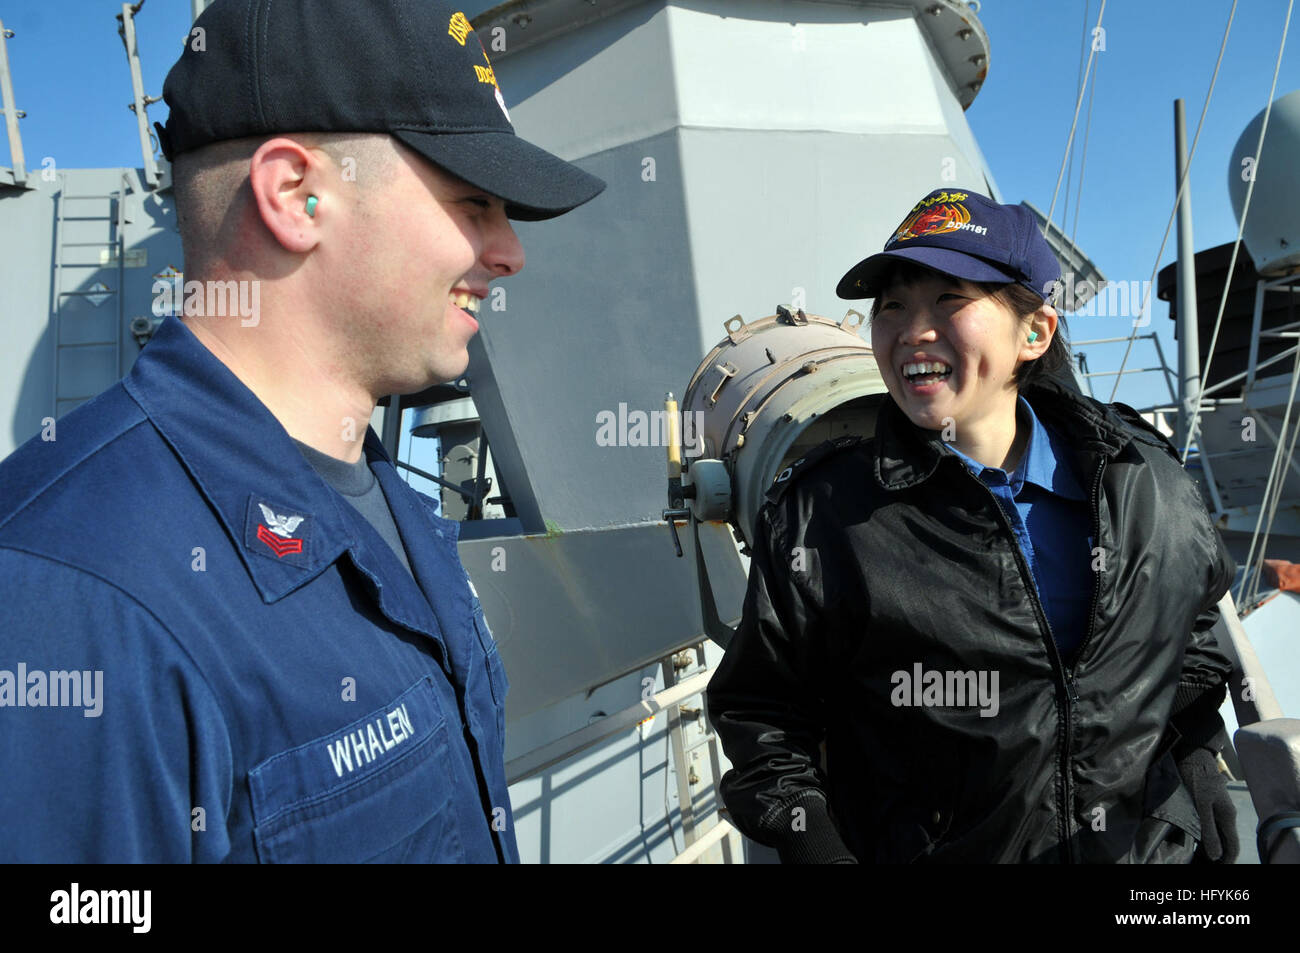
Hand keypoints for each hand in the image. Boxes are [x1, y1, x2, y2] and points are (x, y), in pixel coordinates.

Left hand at [1177, 747, 1237, 863]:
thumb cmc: (1196, 777)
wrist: (1192, 753)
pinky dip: (1205, 832)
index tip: (1216, 869)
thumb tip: (1216, 855)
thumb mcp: (1200, 805)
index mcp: (1228, 816)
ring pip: (1217, 832)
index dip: (1226, 860)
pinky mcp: (1208, 801)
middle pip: (1226, 840)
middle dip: (1218, 854)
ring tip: (1197, 853)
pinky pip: (1210, 823)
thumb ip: (1208, 829)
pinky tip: (1193, 835)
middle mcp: (1226, 814)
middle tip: (1203, 863)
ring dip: (1211, 843)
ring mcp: (1218, 807)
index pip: (1232, 845)